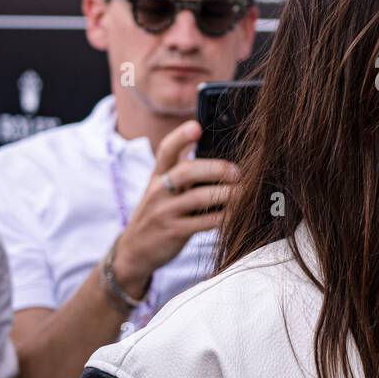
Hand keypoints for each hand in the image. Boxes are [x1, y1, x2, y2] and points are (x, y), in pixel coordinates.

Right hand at [111, 120, 241, 295]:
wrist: (134, 250)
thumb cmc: (158, 213)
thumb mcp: (161, 189)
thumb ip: (181, 172)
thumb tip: (216, 154)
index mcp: (158, 176)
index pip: (165, 150)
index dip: (180, 136)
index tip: (196, 126)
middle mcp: (158, 191)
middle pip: (185, 171)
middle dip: (215, 168)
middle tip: (237, 172)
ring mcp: (164, 212)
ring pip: (198, 198)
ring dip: (226, 194)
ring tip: (245, 193)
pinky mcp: (173, 232)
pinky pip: (203, 222)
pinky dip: (223, 217)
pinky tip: (236, 215)